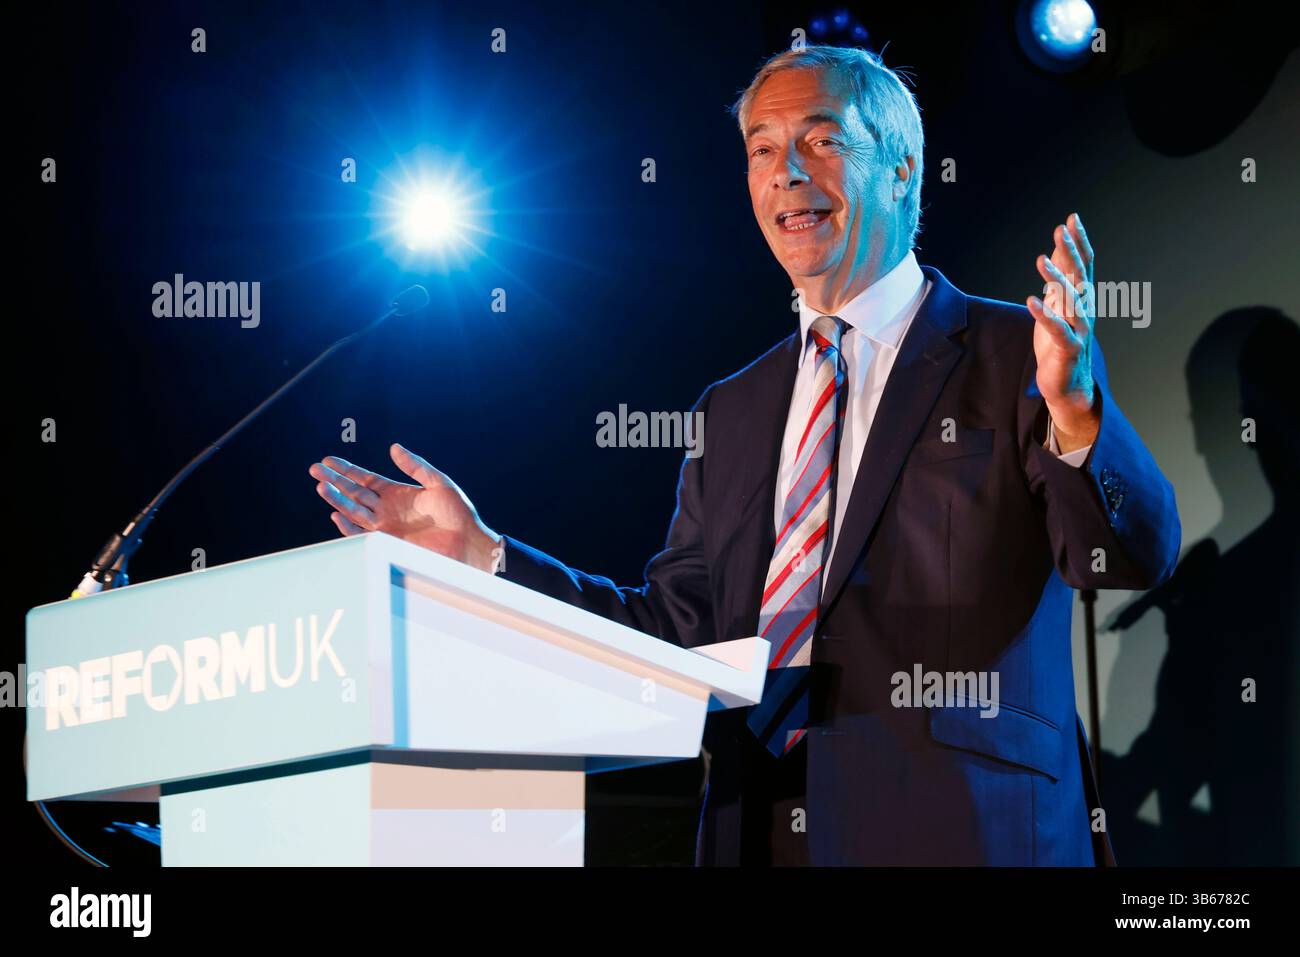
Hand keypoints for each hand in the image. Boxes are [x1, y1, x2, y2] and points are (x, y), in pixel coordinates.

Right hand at [308, 443, 501, 572]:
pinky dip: (348, 526)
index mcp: (397, 493)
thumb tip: (393, 448)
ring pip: (353, 511)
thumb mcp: (438, 483)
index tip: (329, 460)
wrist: (468, 542)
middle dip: (334, 481)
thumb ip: (415, 466)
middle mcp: (387, 509)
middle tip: (315, 469)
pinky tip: (336, 515)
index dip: (347, 470)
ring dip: (336, 500)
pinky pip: (362, 534)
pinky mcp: (388, 543)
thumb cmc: (459, 513)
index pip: (365, 479)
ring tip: (320, 486)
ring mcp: (386, 527)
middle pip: (354, 493)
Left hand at [1027, 212, 1098, 452]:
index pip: (1084, 265)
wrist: (1069, 384)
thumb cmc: (1060, 342)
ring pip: (1070, 300)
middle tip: (1061, 229)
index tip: (1072, 218)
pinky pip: (1056, 329)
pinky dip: (1045, 315)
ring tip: (1040, 259)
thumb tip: (1055, 250)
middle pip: (1079, 276)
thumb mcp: (1058, 306)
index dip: (1078, 242)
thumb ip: (1059, 279)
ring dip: (1056, 278)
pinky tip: (1032, 300)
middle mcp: (1084, 310)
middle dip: (1070, 251)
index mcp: (1082, 299)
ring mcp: (1078, 329)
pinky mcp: (1067, 348)